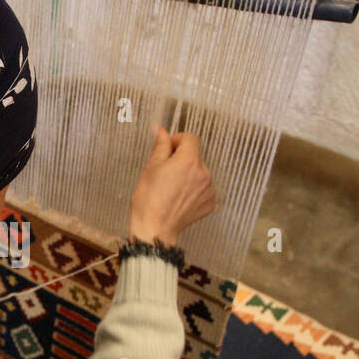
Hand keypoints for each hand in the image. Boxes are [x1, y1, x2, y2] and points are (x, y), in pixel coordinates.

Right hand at [127, 124, 215, 246]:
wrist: (154, 229)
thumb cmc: (148, 199)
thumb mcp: (151, 167)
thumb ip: (161, 145)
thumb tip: (160, 129)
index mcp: (189, 160)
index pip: (191, 137)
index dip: (177, 141)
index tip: (167, 151)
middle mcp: (204, 173)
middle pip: (195, 156)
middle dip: (181, 159)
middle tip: (164, 173)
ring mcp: (209, 190)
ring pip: (199, 172)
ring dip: (188, 174)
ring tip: (171, 188)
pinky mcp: (210, 203)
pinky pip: (203, 188)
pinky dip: (193, 190)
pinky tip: (179, 198)